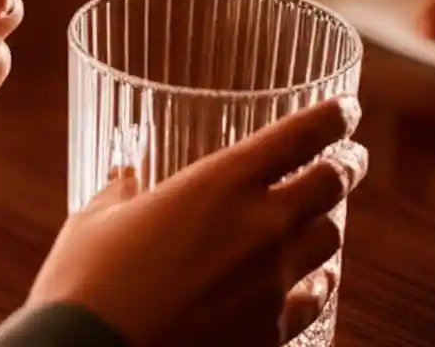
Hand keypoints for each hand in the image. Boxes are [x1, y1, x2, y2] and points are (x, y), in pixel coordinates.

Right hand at [28, 97, 367, 346]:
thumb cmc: (86, 282)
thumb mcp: (95, 222)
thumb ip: (120, 193)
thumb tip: (124, 178)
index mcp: (220, 183)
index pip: (300, 136)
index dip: (332, 117)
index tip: (346, 109)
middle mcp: (261, 227)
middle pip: (331, 184)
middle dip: (345, 167)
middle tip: (348, 160)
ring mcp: (272, 283)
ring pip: (328, 241)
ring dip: (326, 224)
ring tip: (322, 219)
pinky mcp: (272, 333)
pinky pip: (312, 300)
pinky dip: (316, 285)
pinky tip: (315, 284)